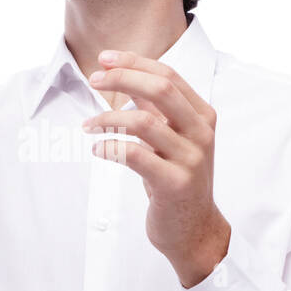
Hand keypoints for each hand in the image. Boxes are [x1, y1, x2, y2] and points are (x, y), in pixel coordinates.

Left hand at [81, 50, 230, 287]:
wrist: (194, 230)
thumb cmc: (177, 180)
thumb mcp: (172, 139)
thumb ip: (156, 110)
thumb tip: (124, 75)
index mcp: (202, 116)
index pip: (168, 76)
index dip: (134, 62)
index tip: (104, 60)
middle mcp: (201, 133)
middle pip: (160, 90)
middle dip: (122, 79)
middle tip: (94, 81)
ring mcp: (191, 159)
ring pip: (144, 122)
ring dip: (108, 119)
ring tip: (88, 126)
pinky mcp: (175, 183)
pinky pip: (135, 155)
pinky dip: (110, 148)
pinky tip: (97, 149)